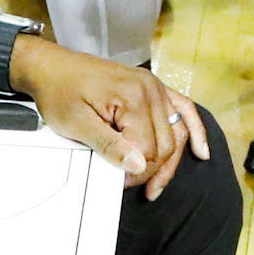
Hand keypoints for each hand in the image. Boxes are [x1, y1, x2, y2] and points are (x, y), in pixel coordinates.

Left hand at [11, 36, 214, 195]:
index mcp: (132, 98)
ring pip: (177, 133)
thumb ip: (109, 146)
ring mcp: (155, 87)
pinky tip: (201, 152)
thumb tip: (139, 166)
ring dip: (171, 162)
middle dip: (151, 170)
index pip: (148, 149)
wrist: (52, 67)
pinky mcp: (153, 87)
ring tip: (156, 186)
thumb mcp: (77, 124)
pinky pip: (184, 110)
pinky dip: (195, 131)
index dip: (134, 172)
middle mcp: (151, 90)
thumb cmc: (60, 93)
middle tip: (130, 186)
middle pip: (166, 144)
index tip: (117, 182)